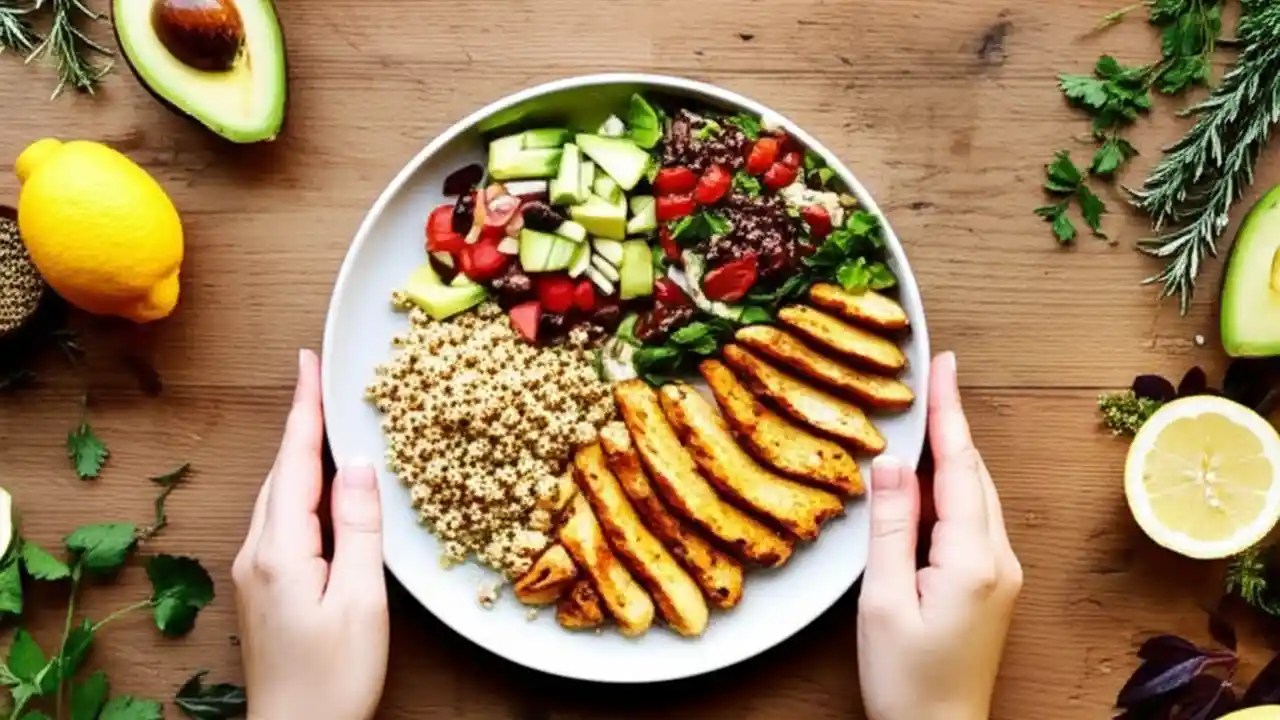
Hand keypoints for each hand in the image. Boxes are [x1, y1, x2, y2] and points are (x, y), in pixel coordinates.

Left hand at [233, 349, 388, 719]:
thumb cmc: (333, 677)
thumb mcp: (361, 600)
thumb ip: (361, 528)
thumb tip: (362, 465)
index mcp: (280, 548)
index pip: (295, 461)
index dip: (305, 409)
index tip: (308, 362)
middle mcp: (257, 552)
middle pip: (281, 472)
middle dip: (302, 424)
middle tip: (322, 381)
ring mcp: (255, 571)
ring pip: (278, 495)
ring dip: (300, 456)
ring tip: (325, 423)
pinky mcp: (263, 588)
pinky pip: (281, 520)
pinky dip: (300, 489)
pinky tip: (320, 489)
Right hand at [857, 352, 1021, 719]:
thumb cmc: (907, 680)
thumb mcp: (883, 602)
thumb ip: (889, 528)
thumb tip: (888, 464)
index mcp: (973, 557)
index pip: (958, 465)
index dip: (948, 410)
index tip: (943, 362)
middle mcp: (999, 558)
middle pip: (973, 472)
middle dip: (951, 423)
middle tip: (929, 377)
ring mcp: (1000, 572)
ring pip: (975, 493)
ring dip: (951, 453)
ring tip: (925, 415)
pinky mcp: (991, 585)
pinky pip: (971, 517)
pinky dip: (951, 486)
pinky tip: (926, 478)